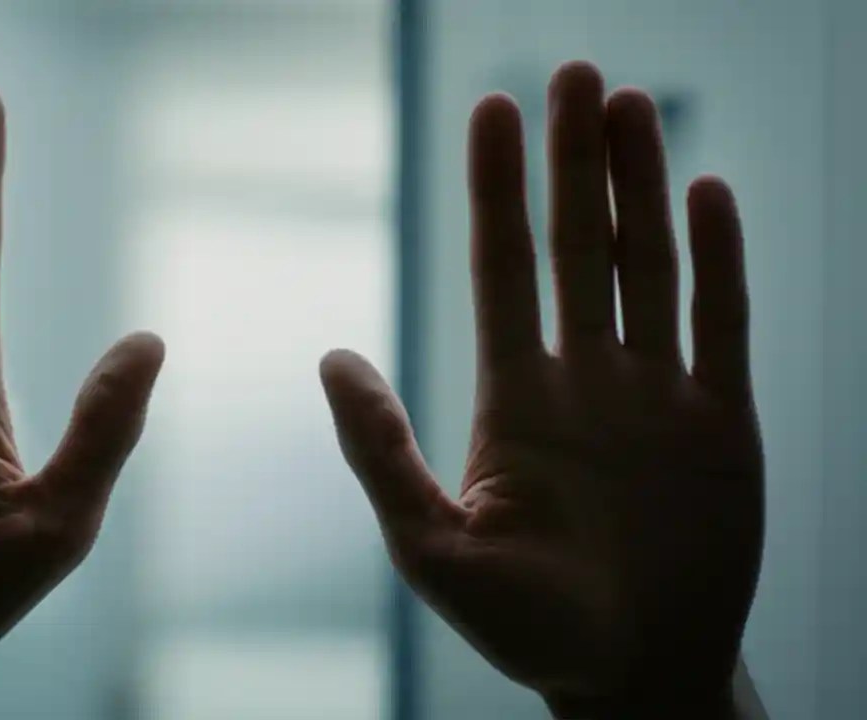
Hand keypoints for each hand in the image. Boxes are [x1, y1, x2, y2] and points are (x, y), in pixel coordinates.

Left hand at [321, 62, 761, 716]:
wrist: (627, 674)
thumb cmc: (524, 625)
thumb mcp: (431, 542)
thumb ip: (380, 450)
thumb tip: (329, 357)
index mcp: (515, 396)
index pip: (502, 267)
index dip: (497, 189)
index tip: (492, 112)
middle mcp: (584, 378)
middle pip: (576, 246)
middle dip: (574, 163)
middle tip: (573, 74)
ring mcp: (655, 394)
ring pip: (646, 267)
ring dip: (640, 186)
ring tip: (631, 106)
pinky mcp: (721, 422)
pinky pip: (719, 323)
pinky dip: (716, 259)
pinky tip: (704, 192)